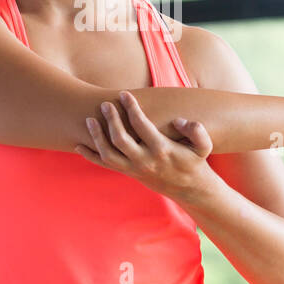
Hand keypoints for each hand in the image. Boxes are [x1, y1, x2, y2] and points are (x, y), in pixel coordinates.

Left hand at [75, 90, 218, 201]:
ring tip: (89, 120)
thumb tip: (179, 121)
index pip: (141, 126)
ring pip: (108, 154)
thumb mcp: (204, 147)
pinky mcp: (129, 174)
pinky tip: (79, 145)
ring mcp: (135, 169)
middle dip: (110, 120)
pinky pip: (105, 165)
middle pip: (120, 140)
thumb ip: (197, 131)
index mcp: (162, 150)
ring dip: (96, 137)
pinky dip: (90, 156)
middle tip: (105, 104)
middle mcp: (145, 161)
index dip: (131, 108)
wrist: (190, 189)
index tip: (124, 94)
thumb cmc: (195, 162)